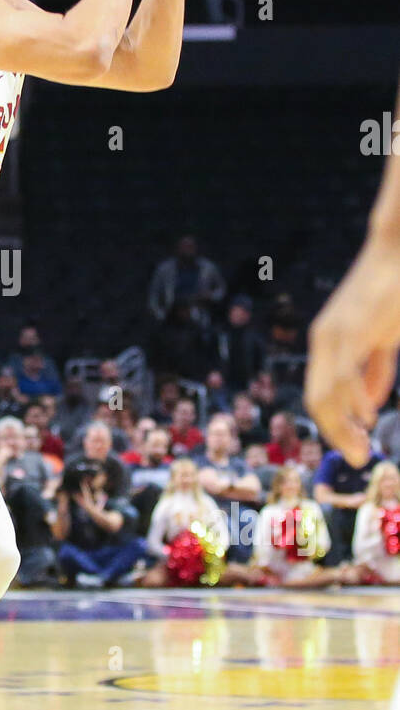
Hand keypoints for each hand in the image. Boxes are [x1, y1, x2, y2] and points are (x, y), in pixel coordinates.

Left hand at [305, 233, 399, 465]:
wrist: (396, 252)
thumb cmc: (392, 294)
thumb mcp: (382, 339)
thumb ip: (374, 369)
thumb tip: (367, 407)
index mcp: (328, 345)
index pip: (320, 395)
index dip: (335, 425)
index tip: (356, 446)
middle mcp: (323, 341)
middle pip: (316, 400)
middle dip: (336, 433)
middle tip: (358, 457)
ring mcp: (334, 335)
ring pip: (326, 393)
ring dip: (342, 426)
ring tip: (361, 448)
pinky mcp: (351, 329)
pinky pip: (345, 374)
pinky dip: (354, 401)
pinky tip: (367, 418)